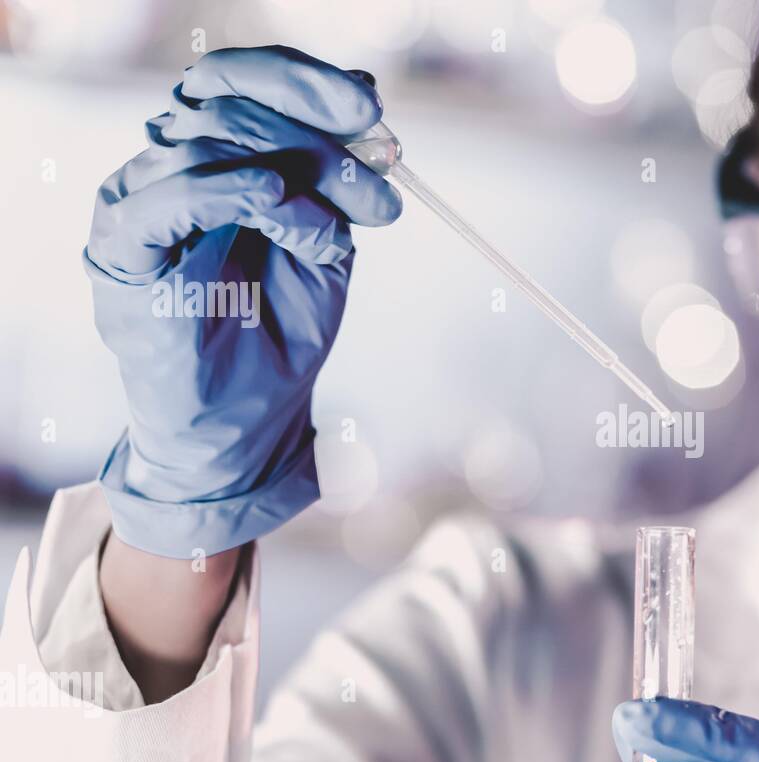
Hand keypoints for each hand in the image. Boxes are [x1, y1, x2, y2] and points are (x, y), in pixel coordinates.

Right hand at [87, 45, 401, 557]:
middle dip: (312, 125)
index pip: (248, 81)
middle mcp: (175, 170)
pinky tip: (276, 196)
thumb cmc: (279, 338)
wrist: (242, 424)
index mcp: (221, 161)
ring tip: (331, 226)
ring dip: (286, 164)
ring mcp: (143, 203)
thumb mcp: (327, 248)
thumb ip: (336, 182)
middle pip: (228, 99)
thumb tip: (367, 99)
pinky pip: (169, 195)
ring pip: (203, 137)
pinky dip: (227, 187)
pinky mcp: (124, 248)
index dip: (309, 81)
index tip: (371, 106)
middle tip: (375, 163)